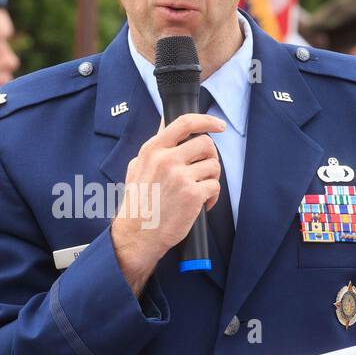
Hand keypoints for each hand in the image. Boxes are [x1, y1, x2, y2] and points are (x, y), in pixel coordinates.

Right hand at [111, 112, 225, 294]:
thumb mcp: (137, 167)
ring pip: (213, 165)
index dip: (206, 120)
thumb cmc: (138, 204)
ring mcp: (180, 176)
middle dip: (210, 156)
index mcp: (153, 150)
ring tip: (200, 190)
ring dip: (211, 178)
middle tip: (204, 170)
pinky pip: (215, 186)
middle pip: (206, 144)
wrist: (138, 234)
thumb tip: (165, 126)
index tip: (218, 124)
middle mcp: (166, 159)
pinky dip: (212, 197)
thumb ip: (154, 149)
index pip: (184, 123)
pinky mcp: (192, 194)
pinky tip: (201, 204)